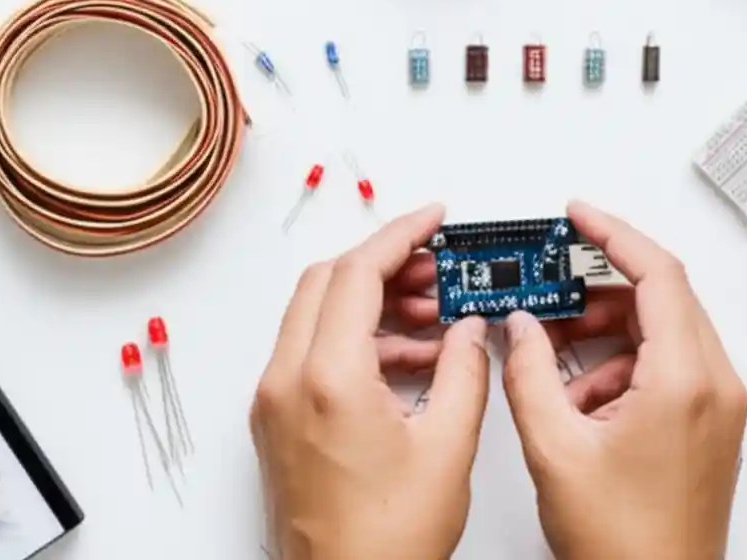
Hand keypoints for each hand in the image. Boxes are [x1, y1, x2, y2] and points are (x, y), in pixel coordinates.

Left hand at [251, 205, 489, 559]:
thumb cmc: (385, 541)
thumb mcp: (447, 447)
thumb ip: (466, 373)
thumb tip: (471, 331)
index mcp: (327, 380)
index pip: (357, 274)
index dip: (400, 235)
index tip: (431, 219)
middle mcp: (286, 383)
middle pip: (327, 283)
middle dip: (385, 264)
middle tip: (436, 268)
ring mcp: (275, 403)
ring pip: (315, 316)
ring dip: (372, 304)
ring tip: (433, 317)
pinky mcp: (277, 422)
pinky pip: (310, 354)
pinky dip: (356, 342)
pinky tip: (411, 360)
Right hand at [503, 202, 746, 559]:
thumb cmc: (624, 544)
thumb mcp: (554, 447)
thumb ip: (528, 373)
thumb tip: (520, 327)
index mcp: (684, 382)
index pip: (657, 274)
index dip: (613, 235)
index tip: (580, 215)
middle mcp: (713, 387)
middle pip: (662, 299)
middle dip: (600, 289)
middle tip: (551, 286)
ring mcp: (716, 408)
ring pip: (662, 333)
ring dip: (607, 333)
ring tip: (555, 356)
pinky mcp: (707, 426)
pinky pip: (666, 369)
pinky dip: (621, 367)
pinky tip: (579, 398)